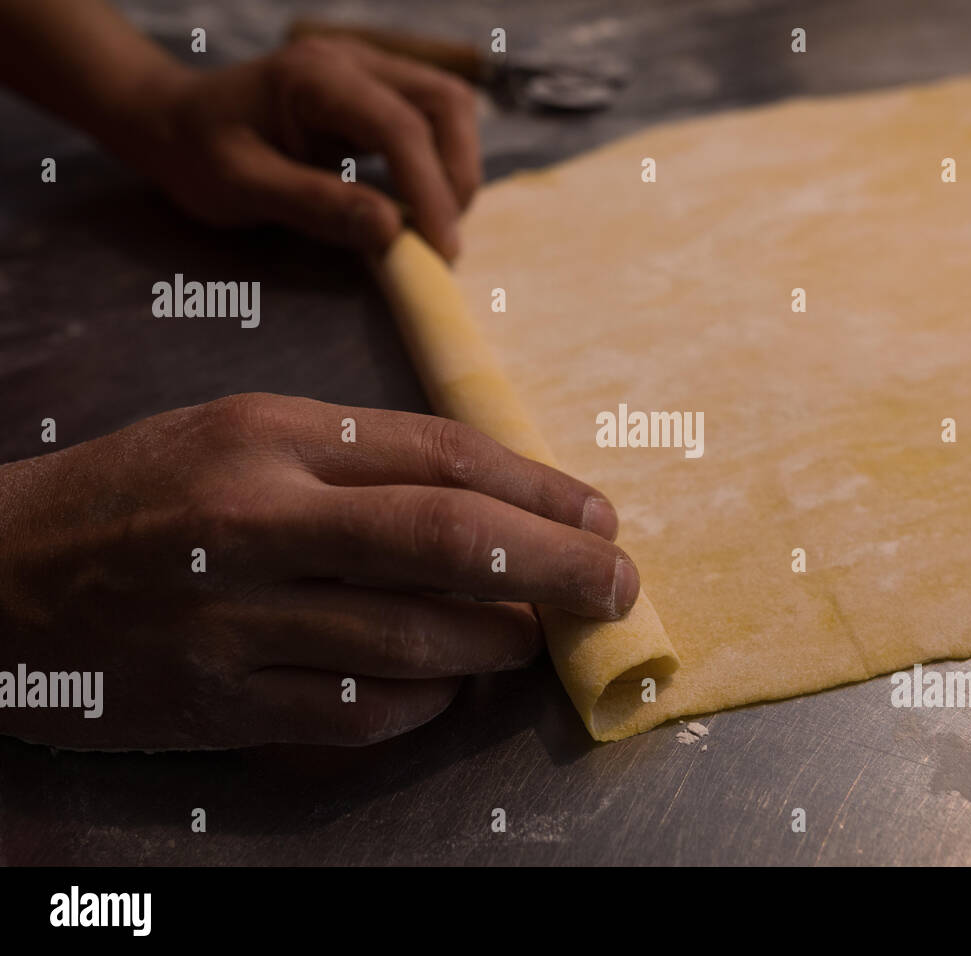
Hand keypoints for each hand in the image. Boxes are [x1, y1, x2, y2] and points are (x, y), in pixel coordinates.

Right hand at [0, 394, 636, 749]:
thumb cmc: (140, 492)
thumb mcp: (242, 435)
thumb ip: (361, 460)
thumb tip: (494, 499)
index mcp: (270, 435)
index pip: (441, 455)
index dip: (539, 489)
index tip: (600, 516)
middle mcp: (254, 520)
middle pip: (445, 542)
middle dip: (556, 565)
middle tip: (617, 584)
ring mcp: (233, 618)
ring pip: (413, 640)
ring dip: (499, 642)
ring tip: (536, 635)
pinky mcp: (217, 702)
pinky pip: (357, 713)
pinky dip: (424, 703)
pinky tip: (446, 687)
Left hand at [135, 35, 480, 257]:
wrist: (175, 121)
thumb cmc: (198, 155)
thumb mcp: (240, 188)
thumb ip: (314, 205)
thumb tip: (392, 230)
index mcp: (313, 76)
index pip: (399, 126)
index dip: (430, 190)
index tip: (441, 250)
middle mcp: (351, 59)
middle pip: (445, 102)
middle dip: (458, 174)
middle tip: (444, 239)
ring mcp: (369, 68)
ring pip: (450, 106)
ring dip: (458, 166)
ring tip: (438, 223)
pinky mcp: (377, 89)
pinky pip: (434, 117)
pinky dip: (443, 160)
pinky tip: (424, 202)